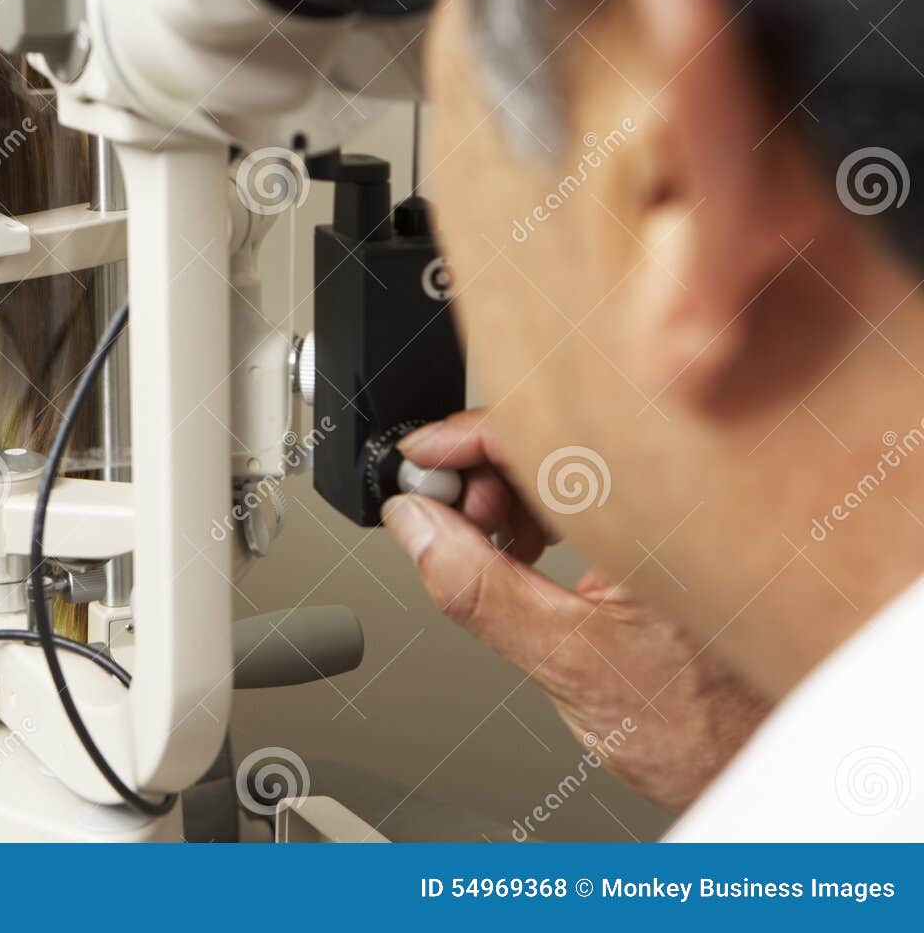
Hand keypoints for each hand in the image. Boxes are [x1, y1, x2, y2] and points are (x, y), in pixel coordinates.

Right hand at [382, 408, 770, 813]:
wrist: (779, 763)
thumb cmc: (716, 726)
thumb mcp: (570, 662)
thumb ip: (481, 589)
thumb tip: (416, 527)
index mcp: (665, 507)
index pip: (541, 432)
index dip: (465, 438)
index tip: (417, 460)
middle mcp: (680, 495)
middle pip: (552, 439)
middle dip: (482, 476)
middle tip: (448, 521)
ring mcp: (678, 509)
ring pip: (568, 463)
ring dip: (508, 497)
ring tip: (488, 547)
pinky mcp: (672, 525)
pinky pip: (594, 487)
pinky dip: (543, 510)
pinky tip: (526, 548)